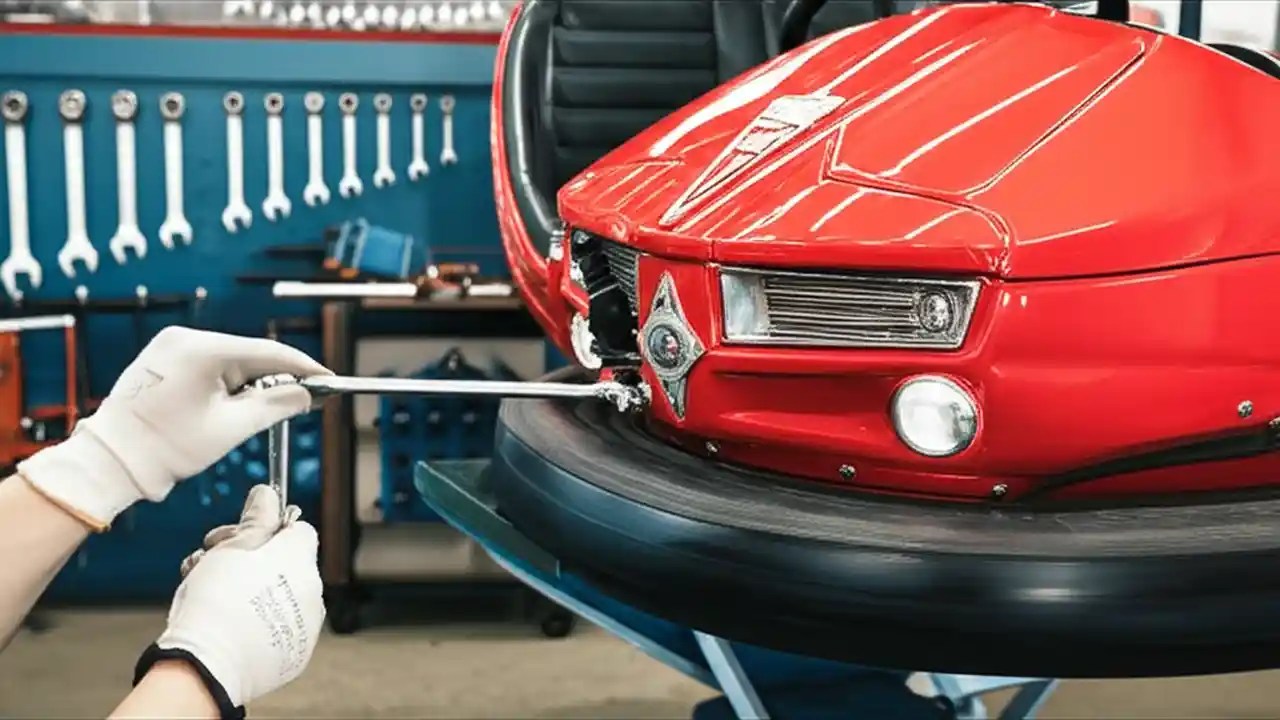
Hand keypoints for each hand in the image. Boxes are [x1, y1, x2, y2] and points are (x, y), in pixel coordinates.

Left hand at [18, 326, 329, 529]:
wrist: (112, 459)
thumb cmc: (164, 447)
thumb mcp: (231, 428)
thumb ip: (276, 405)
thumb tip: (306, 394)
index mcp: (202, 350)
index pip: (269, 352)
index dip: (304, 367)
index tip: (328, 379)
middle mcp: (186, 338)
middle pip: (251, 354)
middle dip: (279, 377)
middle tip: (307, 398)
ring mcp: (172, 346)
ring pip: (232, 359)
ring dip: (253, 382)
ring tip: (266, 410)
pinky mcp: (166, 358)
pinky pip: (211, 363)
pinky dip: (230, 381)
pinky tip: (238, 402)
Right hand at [135, 486, 325, 711]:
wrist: (206, 665)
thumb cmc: (216, 602)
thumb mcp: (232, 546)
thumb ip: (257, 517)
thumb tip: (268, 495)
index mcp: (301, 559)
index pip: (297, 528)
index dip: (266, 527)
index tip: (239, 534)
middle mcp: (312, 591)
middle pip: (285, 561)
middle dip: (249, 556)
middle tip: (213, 559)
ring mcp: (306, 625)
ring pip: (279, 594)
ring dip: (249, 588)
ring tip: (207, 590)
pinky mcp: (294, 654)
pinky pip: (276, 627)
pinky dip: (256, 622)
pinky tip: (225, 622)